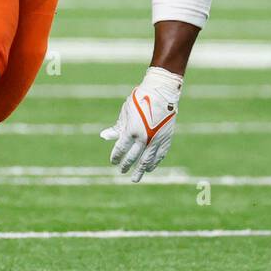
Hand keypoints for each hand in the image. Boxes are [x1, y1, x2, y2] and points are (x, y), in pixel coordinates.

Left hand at [100, 67, 181, 181]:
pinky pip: (160, 155)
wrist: (162, 92)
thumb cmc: (140, 99)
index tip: (113, 161)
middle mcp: (143, 138)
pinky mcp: (166, 138)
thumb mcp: (126, 112)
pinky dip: (155, 162)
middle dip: (126, 166)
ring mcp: (156, 139)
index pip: (121, 149)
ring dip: (141, 170)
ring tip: (136, 178)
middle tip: (122, 171)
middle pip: (133, 157)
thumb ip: (117, 127)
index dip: (116, 157)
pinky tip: (150, 168)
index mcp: (131, 130)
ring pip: (147, 160)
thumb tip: (104, 136)